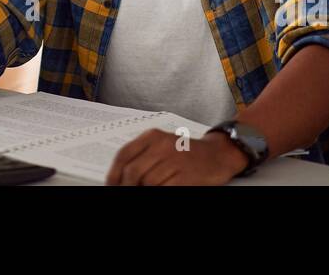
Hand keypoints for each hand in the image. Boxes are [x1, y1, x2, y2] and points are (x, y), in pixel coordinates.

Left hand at [106, 128, 248, 185]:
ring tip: (146, 191)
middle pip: (133, 172)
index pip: (123, 155)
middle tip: (126, 193)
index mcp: (152, 136)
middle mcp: (162, 145)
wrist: (218, 155)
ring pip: (147, 183)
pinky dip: (159, 192)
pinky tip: (161, 190)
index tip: (110, 185)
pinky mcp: (186, 176)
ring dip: (144, 190)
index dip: (113, 174)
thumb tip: (121, 177)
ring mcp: (175, 160)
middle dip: (126, 187)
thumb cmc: (187, 153)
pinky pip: (164, 189)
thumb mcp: (162, 146)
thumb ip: (142, 157)